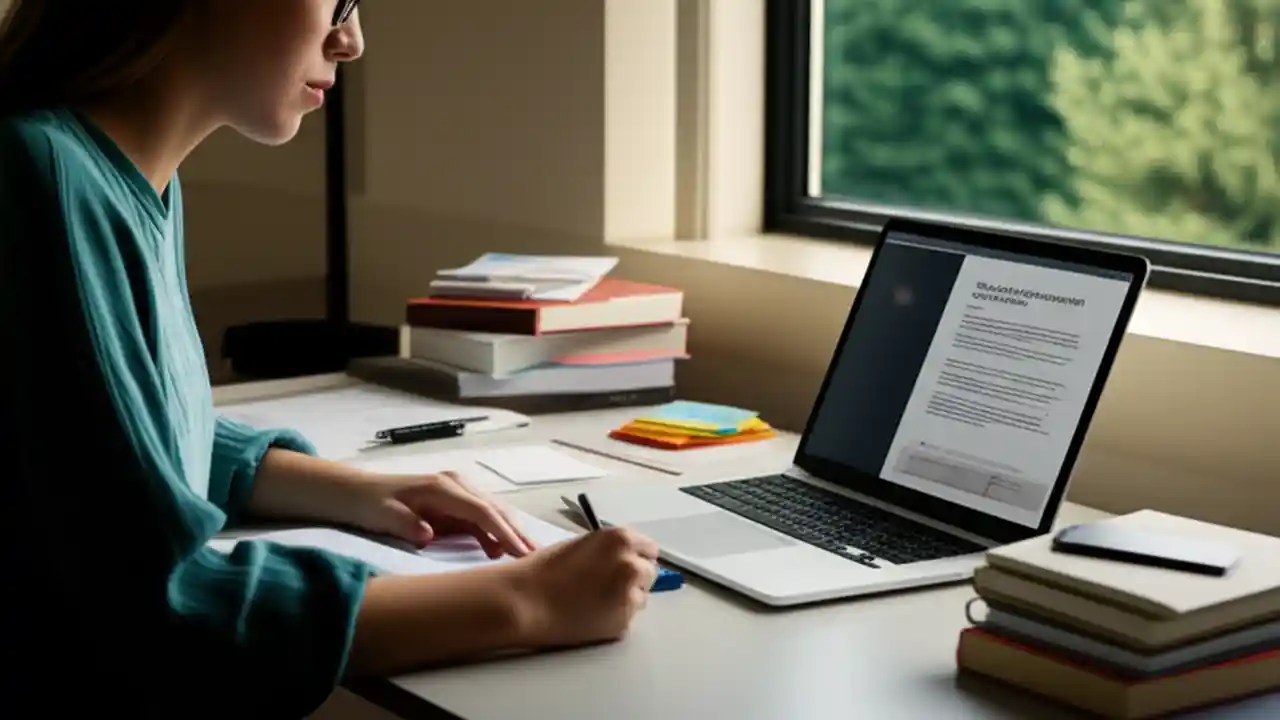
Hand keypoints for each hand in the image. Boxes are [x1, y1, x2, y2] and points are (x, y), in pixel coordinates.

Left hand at [350, 471, 535, 558]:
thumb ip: (407, 525)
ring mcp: (456, 494)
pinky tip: (503, 551)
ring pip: (493, 513)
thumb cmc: (368, 503)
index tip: (521, 552)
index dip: (503, 532)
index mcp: (443, 488)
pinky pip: (481, 520)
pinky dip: (495, 534)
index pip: (482, 511)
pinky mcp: (453, 506)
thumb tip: (430, 536)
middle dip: (517, 532)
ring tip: (529, 556)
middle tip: (538, 557)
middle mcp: (455, 486)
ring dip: (511, 533)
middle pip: (495, 509)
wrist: (354, 492)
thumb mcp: (383, 515)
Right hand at [511, 527, 659, 646]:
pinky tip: (590, 615)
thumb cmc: (544, 570)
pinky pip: (627, 619)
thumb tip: (626, 559)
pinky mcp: (622, 623)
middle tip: (609, 586)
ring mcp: (629, 596)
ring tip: (594, 601)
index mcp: (621, 540)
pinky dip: (614, 618)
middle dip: (634, 579)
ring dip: (625, 599)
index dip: (636, 557)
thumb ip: (610, 550)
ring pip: (640, 598)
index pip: (650, 549)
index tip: (628, 564)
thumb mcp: (584, 545)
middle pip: (649, 573)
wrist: (526, 601)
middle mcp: (631, 565)